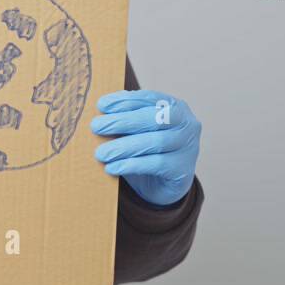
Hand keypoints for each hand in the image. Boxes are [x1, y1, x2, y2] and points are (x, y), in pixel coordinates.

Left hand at [91, 90, 200, 206]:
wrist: (162, 185)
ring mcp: (189, 146)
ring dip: (124, 146)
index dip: (125, 100)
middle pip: (155, 118)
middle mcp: (186, 123)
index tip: (101, 105)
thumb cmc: (145, 151)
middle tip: (96, 127)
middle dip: (123, 121)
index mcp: (174, 107)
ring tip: (100, 153)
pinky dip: (131, 165)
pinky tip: (112, 168)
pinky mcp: (183, 169)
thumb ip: (122, 120)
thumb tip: (99, 114)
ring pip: (156, 142)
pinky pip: (157, 164)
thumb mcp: (134, 132)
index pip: (150, 98)